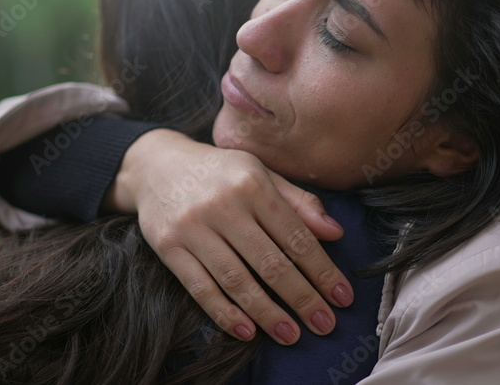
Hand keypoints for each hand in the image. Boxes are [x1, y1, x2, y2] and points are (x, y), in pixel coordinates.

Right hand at [105, 129, 354, 344]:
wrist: (157, 165)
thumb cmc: (220, 172)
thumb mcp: (261, 173)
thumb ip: (299, 202)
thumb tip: (335, 232)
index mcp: (252, 183)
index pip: (295, 235)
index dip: (321, 270)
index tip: (342, 296)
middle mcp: (223, 204)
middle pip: (269, 262)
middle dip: (301, 298)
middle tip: (324, 324)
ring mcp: (192, 227)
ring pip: (236, 279)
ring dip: (266, 312)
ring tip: (290, 334)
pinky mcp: (168, 246)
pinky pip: (200, 287)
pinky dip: (224, 312)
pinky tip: (246, 331)